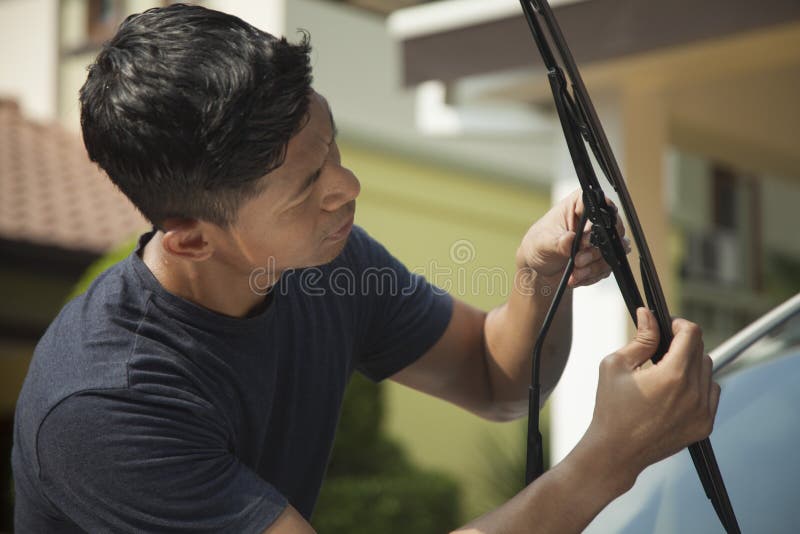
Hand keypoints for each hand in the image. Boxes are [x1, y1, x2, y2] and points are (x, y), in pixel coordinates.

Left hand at [515, 189, 628, 286]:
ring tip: (574, 272)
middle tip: (577, 260)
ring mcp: (601, 239)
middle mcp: (594, 220)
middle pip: (612, 232)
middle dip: (594, 252)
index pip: (601, 206)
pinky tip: (576, 276)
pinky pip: (607, 268)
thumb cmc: (538, 245)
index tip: (587, 240)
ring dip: (592, 267)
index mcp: (579, 205)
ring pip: (611, 253)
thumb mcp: (544, 242)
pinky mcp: (603, 256)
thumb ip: (560, 242)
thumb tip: (572, 239)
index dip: (600, 223)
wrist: (538, 268)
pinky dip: (591, 275)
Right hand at [583, 308, 720, 484]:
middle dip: (683, 344)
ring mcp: (702, 412)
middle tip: (661, 350)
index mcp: (673, 375)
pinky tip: (675, 391)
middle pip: (701, 350)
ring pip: (708, 371)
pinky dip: (698, 386)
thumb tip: (649, 315)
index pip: (692, 334)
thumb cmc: (610, 408)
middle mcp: (693, 393)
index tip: (668, 326)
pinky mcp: (704, 426)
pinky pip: (711, 393)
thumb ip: (640, 338)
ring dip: (692, 364)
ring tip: (667, 373)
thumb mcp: (616, 365)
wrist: (616, 451)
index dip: (679, 324)